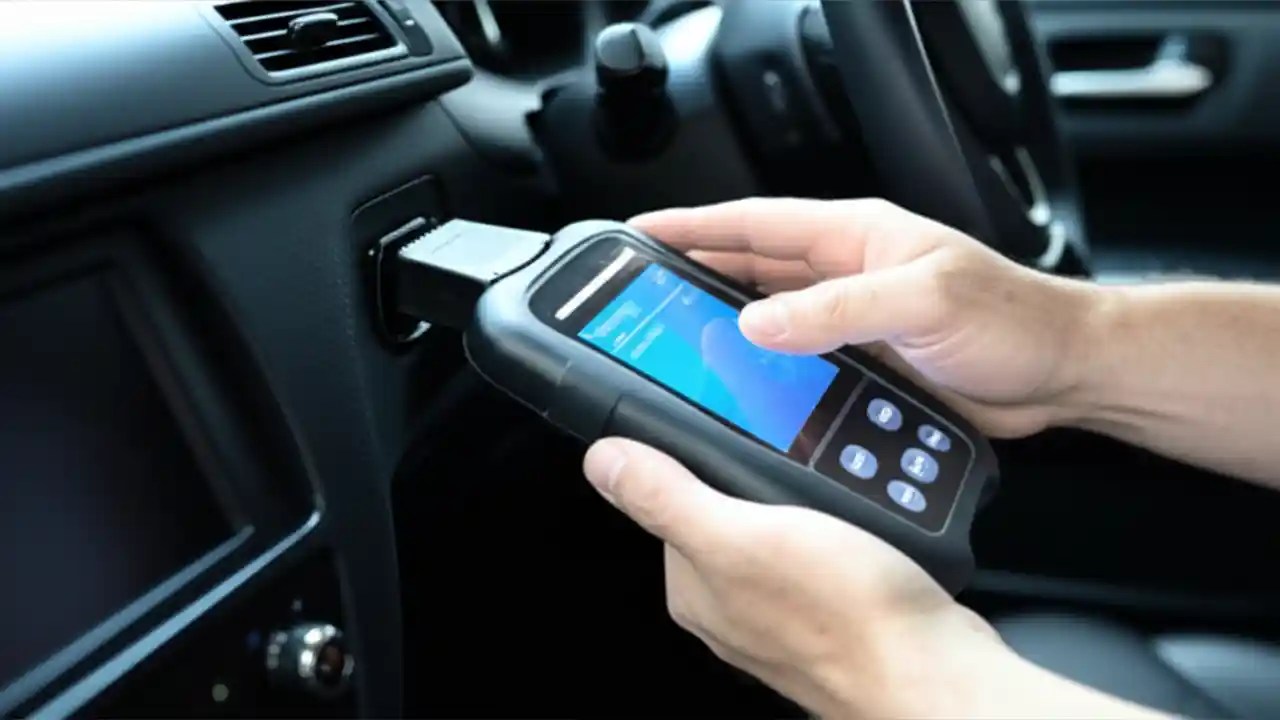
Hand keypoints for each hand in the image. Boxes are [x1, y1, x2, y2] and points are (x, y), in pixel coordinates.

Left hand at [582, 439, 1168, 718]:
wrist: (932, 672)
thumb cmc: (844, 611)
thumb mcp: (741, 534)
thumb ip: (668, 497)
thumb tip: (604, 462)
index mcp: (695, 588)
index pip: (673, 502)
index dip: (700, 460)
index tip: (735, 430)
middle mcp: (732, 608)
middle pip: (730, 513)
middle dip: (763, 480)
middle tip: (801, 458)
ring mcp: (785, 614)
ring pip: (783, 531)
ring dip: (810, 501)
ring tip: (841, 487)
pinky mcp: (836, 613)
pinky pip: (827, 553)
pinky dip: (844, 530)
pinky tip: (866, 523)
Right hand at [631, 197, 1102, 436]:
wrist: (1061, 373)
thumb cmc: (1014, 319)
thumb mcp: (926, 303)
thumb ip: (842, 310)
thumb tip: (760, 321)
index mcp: (856, 236)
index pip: (757, 223)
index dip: (696, 226)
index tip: (644, 231)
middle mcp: (847, 272)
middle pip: (751, 268)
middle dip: (695, 274)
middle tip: (642, 292)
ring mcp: (852, 319)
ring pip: (768, 316)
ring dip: (724, 325)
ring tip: (674, 340)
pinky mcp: (862, 360)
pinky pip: (795, 359)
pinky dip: (761, 368)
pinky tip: (739, 385)